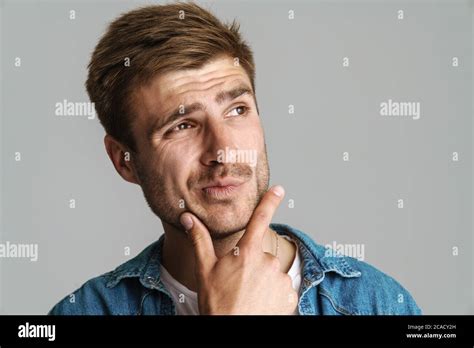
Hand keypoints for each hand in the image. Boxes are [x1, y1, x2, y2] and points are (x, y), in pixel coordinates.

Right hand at [180, 185, 297, 313]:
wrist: (234, 332)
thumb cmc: (218, 303)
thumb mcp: (205, 270)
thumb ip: (199, 240)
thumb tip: (187, 217)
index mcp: (247, 252)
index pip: (260, 219)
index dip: (270, 201)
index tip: (279, 189)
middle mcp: (268, 261)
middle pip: (261, 254)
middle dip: (252, 264)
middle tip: (238, 282)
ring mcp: (280, 279)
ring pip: (271, 272)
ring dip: (262, 280)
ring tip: (248, 296)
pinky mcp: (289, 296)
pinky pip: (281, 288)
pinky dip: (273, 294)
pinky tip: (260, 303)